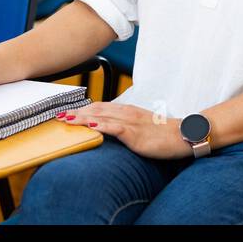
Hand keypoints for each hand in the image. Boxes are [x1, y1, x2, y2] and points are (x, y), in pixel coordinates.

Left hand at [58, 103, 190, 158]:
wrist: (184, 135)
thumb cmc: (163, 134)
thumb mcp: (140, 127)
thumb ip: (124, 126)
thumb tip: (108, 130)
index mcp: (126, 111)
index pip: (99, 106)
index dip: (81, 108)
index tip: (66, 111)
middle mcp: (126, 113)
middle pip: (96, 109)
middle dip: (76, 112)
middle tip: (57, 115)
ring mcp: (131, 123)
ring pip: (101, 117)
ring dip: (82, 117)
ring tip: (66, 119)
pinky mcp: (136, 134)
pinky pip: (116, 128)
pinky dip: (101, 126)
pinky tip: (90, 126)